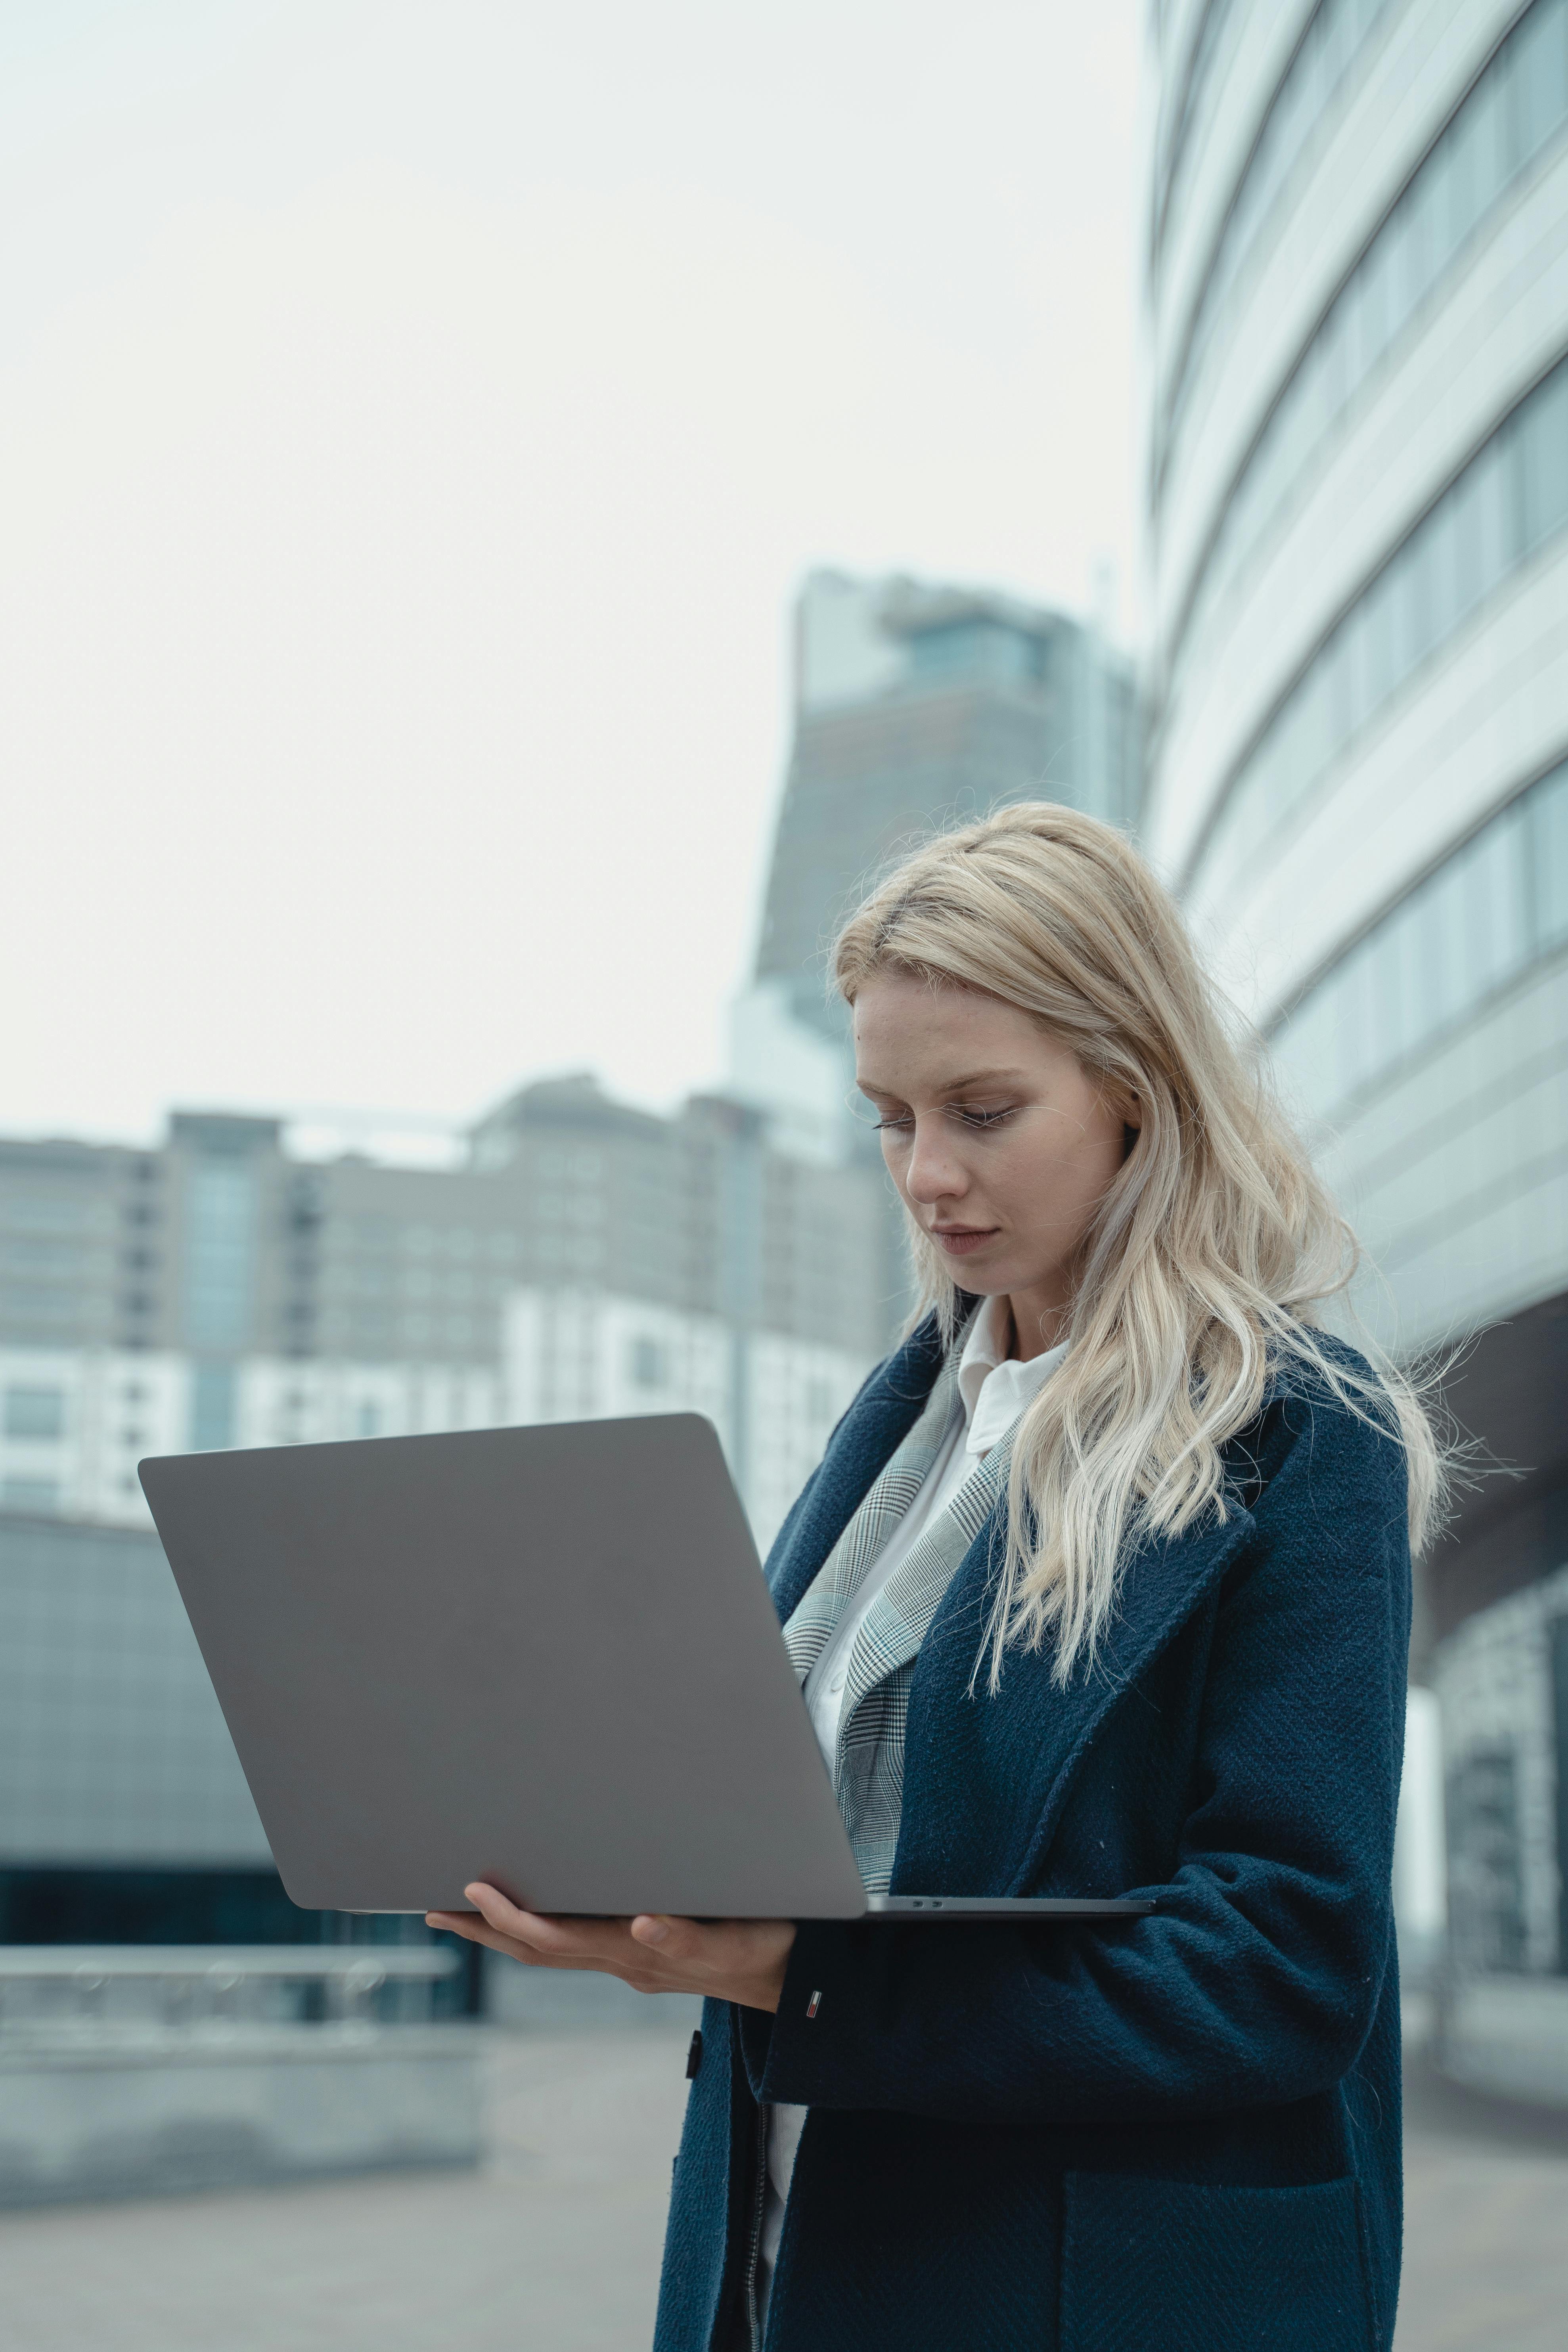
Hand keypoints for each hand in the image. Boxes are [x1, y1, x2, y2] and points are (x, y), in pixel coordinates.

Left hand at [426, 1884, 795, 2011]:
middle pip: (538, 1948)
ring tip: (456, 1909)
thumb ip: (689, 1939)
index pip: (558, 1936)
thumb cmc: (766, 1946)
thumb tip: (642, 1923)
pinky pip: (574, 1946)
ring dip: (499, 1934)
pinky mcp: (640, 1955)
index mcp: (638, 1951)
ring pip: (550, 1951)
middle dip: (484, 1928)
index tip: (473, 1889)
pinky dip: (536, 1931)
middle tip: (432, 1904)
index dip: (511, 1916)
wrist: (794, 1980)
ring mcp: (629, 1962)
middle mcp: (624, 1960)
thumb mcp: (737, 1940)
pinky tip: (522, 1914)